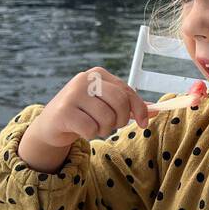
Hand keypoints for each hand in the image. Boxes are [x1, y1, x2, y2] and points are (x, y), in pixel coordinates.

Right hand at [17, 68, 149, 171]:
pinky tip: (81, 130)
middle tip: (111, 126)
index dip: (139, 109)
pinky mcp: (63, 111)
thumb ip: (130, 106)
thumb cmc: (83, 113)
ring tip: (93, 126)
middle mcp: (85, 80)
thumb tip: (157, 110)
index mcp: (98, 75)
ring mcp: (73, 94)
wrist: (51, 124)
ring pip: (106, 118)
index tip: (143, 124)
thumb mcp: (107, 105)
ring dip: (104, 129)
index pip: (127, 91)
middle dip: (120, 120)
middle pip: (119, 103)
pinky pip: (90, 129)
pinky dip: (90, 134)